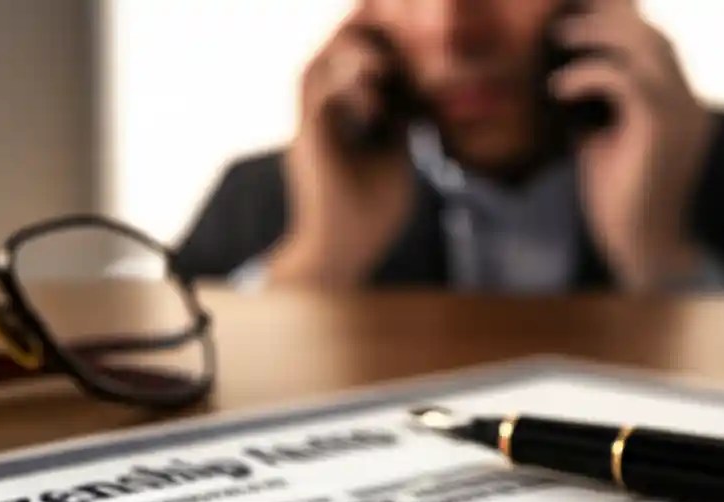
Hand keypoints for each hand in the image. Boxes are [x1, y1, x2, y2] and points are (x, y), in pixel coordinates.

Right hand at [266, 15, 415, 287]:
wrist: (344, 255)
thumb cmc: (369, 215)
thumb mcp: (396, 158)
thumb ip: (399, 124)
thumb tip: (415, 95)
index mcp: (335, 122)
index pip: (346, 68)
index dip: (366, 43)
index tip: (395, 26)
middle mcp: (316, 120)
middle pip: (323, 58)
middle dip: (351, 35)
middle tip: (380, 18)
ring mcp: (309, 131)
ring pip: (313, 70)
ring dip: (346, 53)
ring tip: (381, 53)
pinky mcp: (308, 145)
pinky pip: (320, 99)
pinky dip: (347, 85)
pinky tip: (376, 87)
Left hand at [552, 0, 716, 290]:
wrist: (641, 245)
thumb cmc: (619, 201)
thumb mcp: (604, 144)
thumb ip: (597, 110)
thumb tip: (564, 80)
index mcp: (681, 107)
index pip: (660, 48)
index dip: (627, 23)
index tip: (587, 13)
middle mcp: (689, 106)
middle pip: (657, 38)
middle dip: (612, 19)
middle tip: (567, 18)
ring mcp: (682, 115)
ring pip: (648, 47)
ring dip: (601, 35)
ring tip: (562, 36)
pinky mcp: (661, 129)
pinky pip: (626, 80)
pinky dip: (589, 74)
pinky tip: (559, 87)